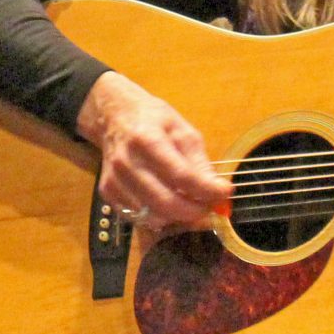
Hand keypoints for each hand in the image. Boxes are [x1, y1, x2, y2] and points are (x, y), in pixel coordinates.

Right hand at [76, 71, 227, 229]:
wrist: (114, 116)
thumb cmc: (151, 121)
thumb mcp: (182, 130)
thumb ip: (198, 161)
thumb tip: (217, 190)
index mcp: (147, 139)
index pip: (181, 175)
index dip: (206, 190)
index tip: (225, 192)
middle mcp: (127, 161)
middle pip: (165, 201)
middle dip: (194, 211)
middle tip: (209, 207)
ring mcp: (114, 179)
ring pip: (152, 215)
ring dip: (177, 216)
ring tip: (190, 204)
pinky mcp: (107, 192)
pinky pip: (137, 217)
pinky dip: (158, 217)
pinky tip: (167, 204)